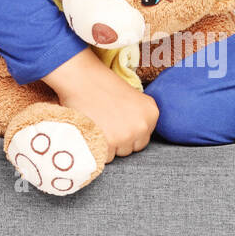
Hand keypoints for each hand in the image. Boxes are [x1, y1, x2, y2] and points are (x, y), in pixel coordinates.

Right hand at [41, 48, 159, 161]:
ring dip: (108, 145)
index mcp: (152, 113)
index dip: (127, 132)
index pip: (143, 138)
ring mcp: (127, 135)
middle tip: (105, 123)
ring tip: (98, 125)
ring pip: (118, 153)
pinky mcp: (110, 143)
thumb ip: (139, 117)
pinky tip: (92, 129)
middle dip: (119, 140)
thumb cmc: (102, 86)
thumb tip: (137, 136)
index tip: (116, 121)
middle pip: (132, 148)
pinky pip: (105, 156)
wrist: (82, 79)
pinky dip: (97, 147)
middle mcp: (143, 125)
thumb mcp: (132, 98)